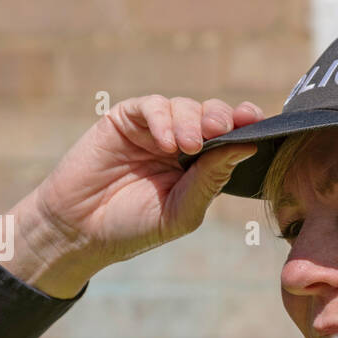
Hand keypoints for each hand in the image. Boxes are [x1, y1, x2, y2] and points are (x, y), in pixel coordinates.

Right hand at [0, 96, 262, 297]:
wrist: (81, 230)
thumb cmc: (134, 227)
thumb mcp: (182, 210)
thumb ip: (211, 179)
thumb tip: (247, 146)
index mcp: (200, 167)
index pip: (231, 140)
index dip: (245, 126)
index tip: (257, 121)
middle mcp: (181, 144)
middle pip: (212, 116)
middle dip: (221, 119)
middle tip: (222, 130)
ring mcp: (154, 130)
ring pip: (184, 107)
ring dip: (192, 121)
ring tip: (190, 145)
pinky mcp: (125, 120)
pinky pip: (151, 106)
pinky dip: (163, 119)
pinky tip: (166, 142)